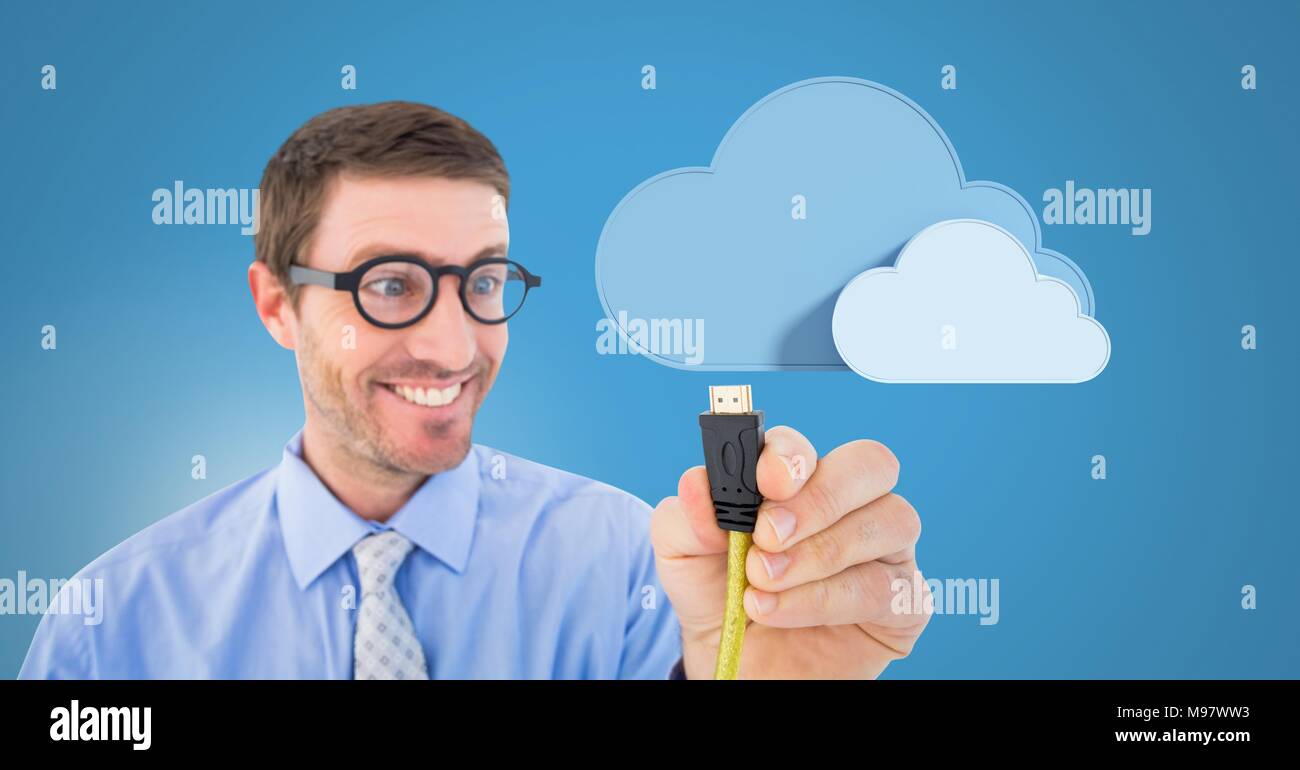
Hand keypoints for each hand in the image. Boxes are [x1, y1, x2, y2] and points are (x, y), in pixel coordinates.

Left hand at [651, 427, 931, 678]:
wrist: (736, 671)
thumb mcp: (683, 559)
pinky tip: (778, 611)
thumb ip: (685, 518)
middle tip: (766, 538)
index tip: (765, 483)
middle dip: (818, 499)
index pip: (811, 447)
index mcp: (798, 482)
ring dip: (819, 554)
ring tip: (761, 585)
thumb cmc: (719, 602)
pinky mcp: (903, 603)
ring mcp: (884, 552)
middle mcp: (850, 507)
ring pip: (889, 522)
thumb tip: (697, 483)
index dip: (791, 455)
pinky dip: (826, 599)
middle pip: (871, 465)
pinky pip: (887, 587)